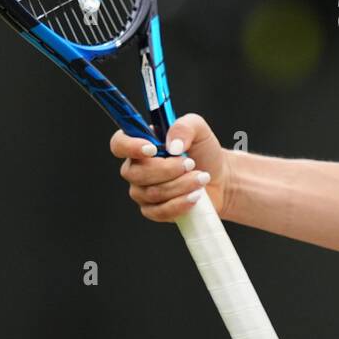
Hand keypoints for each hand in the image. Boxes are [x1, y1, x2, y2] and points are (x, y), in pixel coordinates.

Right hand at [109, 112, 234, 221]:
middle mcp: (137, 168)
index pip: (119, 144)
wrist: (219, 177)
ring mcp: (142, 191)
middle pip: (135, 173)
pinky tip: (196, 195)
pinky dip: (180, 203)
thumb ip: (184, 127)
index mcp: (142, 144)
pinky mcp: (153, 210)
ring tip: (201, 177)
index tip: (152, 149)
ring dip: (181, 185)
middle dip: (167, 169)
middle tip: (190, 163)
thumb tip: (172, 145)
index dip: (129, 147)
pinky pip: (159, 211)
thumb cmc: (204, 152)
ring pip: (151, 193)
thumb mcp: (199, 129)